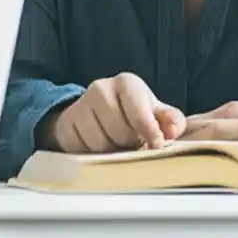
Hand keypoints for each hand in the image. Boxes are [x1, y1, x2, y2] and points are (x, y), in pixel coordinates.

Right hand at [41, 72, 185, 152]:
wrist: (98, 114)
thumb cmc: (134, 114)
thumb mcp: (156, 114)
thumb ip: (171, 121)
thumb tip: (172, 131)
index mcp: (127, 83)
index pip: (138, 111)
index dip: (149, 132)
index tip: (156, 146)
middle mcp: (100, 88)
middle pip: (118, 130)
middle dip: (129, 143)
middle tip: (133, 143)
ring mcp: (80, 105)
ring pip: (99, 142)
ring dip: (111, 151)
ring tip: (117, 145)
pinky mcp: (65, 122)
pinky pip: (80, 148)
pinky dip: (92, 154)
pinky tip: (100, 148)